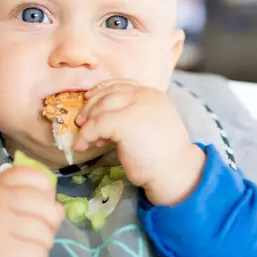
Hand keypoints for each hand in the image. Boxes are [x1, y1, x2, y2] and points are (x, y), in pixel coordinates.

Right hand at [0, 166, 64, 256]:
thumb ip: (14, 195)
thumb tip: (55, 207)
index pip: (34, 176)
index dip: (46, 192)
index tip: (40, 208)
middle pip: (47, 206)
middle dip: (51, 224)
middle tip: (39, 236)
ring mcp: (0, 224)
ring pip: (44, 232)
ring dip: (43, 247)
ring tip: (31, 252)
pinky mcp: (2, 250)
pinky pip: (38, 254)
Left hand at [75, 79, 205, 205]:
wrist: (174, 171)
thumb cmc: (162, 154)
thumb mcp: (149, 124)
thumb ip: (133, 114)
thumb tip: (102, 115)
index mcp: (152, 94)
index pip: (121, 84)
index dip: (101, 91)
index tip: (88, 100)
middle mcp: (144, 96)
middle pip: (108, 94)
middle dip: (91, 107)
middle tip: (81, 122)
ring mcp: (135, 107)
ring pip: (100, 108)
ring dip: (88, 124)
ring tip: (87, 139)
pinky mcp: (124, 122)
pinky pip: (96, 125)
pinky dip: (85, 136)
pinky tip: (82, 146)